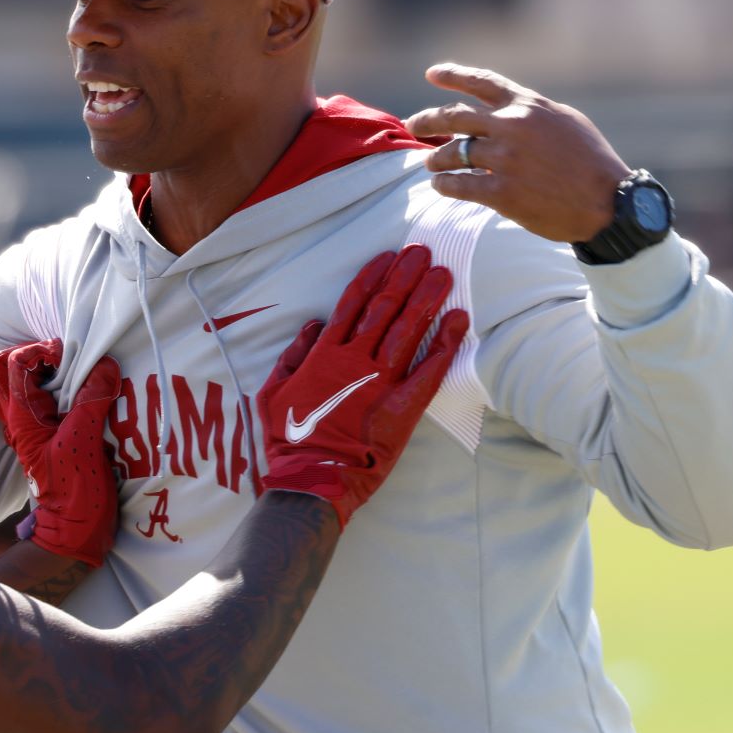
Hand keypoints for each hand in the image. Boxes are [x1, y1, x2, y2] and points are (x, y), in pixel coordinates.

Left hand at [0, 340, 122, 565]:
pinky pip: (35, 401)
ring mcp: (27, 429)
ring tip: (69, 373)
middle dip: (30, 354)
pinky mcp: (42, 437)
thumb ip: (90, 400)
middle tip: (63, 360)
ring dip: (37, 371)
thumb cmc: (74, 491)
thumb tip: (105, 365)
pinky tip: (77, 394)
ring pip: (13, 385)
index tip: (70, 358)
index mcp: (21, 417)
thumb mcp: (83, 442)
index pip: (13, 363)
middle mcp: (17, 419)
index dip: (41, 350)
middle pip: (0, 369)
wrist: (73, 532)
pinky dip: (50, 389)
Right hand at [258, 245, 469, 526]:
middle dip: (405, 276)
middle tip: (423, 252)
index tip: (387, 256)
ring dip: (427, 298)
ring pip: (408, 329)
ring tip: (444, 274)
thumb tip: (312, 325)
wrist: (312, 479)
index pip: (352, 304)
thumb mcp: (273, 393)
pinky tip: (459, 321)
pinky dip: (445, 343)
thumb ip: (292, 356)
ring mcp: (380, 381)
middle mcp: (355, 360)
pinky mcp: (402, 406)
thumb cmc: (289, 440)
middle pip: (386, 307)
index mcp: (324, 355)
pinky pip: (429, 370)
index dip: (372, 277)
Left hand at [404, 63, 631, 243]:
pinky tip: (441, 185)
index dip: (453, 76)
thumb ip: (531, 112)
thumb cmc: (592, 162)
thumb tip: (505, 110)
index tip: (431, 75)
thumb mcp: (565, 121)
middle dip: (427, 120)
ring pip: (452, 153)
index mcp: (527, 105)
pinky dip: (445, 184)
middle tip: (413, 124)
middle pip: (454, 117)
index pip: (481, 82)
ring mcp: (504, 159)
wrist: (609, 202)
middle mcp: (512, 126)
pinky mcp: (501, 191)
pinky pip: (458, 185)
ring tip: (431, 164)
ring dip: (436, 159)